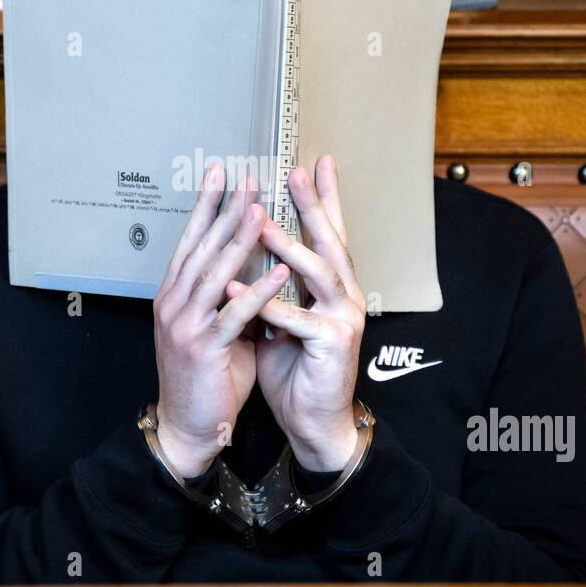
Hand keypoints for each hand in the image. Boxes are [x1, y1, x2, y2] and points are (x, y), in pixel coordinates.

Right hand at [153, 163, 291, 479]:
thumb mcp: (215, 327)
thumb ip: (228, 296)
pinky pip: (234, 314)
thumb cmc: (206, 377)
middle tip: (248, 177)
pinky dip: (256, 290)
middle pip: (202, 247)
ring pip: (215, 273)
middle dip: (226, 210)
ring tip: (261, 210)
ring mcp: (185, 324)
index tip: (222, 172)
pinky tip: (275, 271)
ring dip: (240, 240)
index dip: (207, 204)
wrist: (188, 427)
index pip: (191, 239)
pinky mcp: (204, 348)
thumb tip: (254, 265)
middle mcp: (173, 302)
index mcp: (174, 294)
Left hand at [226, 156, 365, 473]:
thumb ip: (274, 287)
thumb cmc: (297, 369)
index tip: (314, 164)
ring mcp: (344, 319)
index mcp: (334, 288)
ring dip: (289, 245)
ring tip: (260, 221)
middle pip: (330, 242)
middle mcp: (346, 296)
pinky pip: (296, 319)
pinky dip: (267, 302)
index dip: (323, 199)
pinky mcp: (333, 344)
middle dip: (313, 206)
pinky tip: (239, 285)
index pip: (329, 234)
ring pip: (318, 273)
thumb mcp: (281, 319)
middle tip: (295, 172)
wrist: (314, 422)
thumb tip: (250, 252)